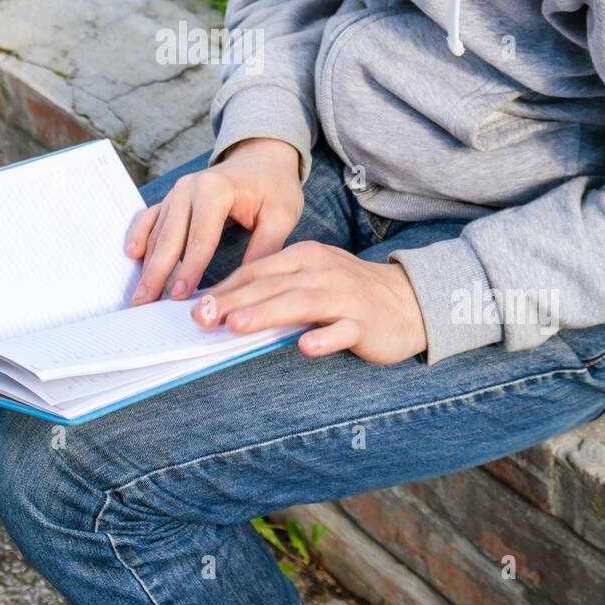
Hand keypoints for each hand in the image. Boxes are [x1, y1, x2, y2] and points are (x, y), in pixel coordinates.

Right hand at [126, 138, 303, 304]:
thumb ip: (265, 248)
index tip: (180, 296)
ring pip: (158, 233)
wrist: (262, 160)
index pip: (200, 238)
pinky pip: (149, 218)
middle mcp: (190, 188)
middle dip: (158, 272)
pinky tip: (133, 255)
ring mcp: (177, 192)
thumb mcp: (282, 215)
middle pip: (171, 237)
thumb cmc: (274, 187)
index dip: (190, 269)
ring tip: (141, 294)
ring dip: (148, 263)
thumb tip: (246, 285)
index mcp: (216, 190)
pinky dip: (140, 236)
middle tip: (146, 302)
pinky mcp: (172, 198)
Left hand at [190, 239, 426, 364]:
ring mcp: (345, 296)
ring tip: (236, 326)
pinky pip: (343, 329)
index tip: (195, 306)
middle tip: (202, 317)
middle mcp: (322, 271)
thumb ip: (275, 289)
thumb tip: (226, 307)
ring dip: (267, 314)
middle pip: (272, 285)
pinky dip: (325, 337)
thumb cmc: (348, 292)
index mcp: (305, 257)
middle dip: (234, 300)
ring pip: (301, 303)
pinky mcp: (365, 322)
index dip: (225, 288)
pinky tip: (306, 347)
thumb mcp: (311, 279)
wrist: (409, 300)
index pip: (257, 271)